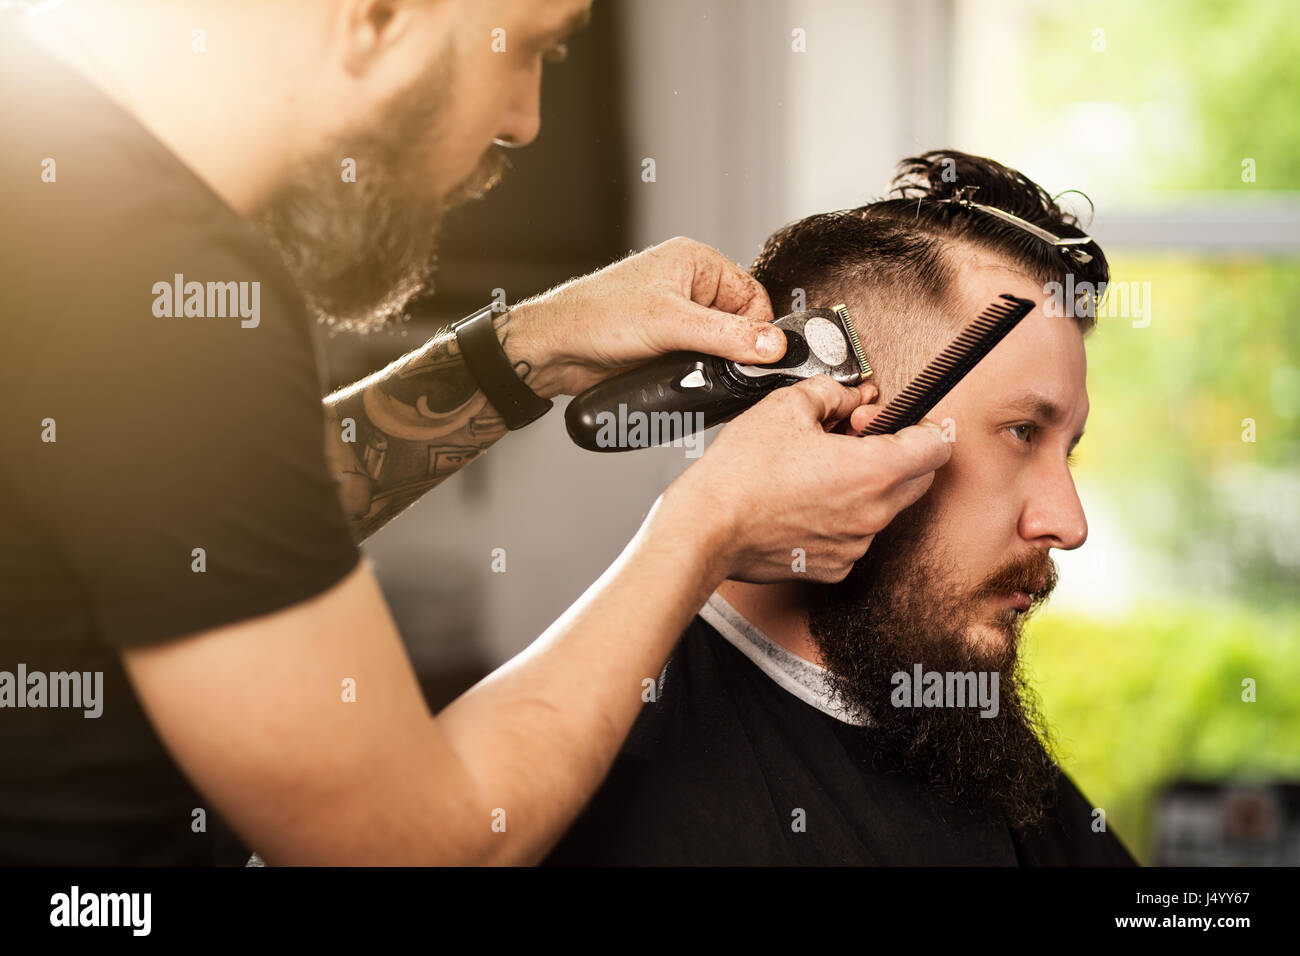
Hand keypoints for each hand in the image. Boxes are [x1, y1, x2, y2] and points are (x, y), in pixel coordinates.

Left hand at [503, 236, 781, 397]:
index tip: (757, 357)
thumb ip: (726, 336)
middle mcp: (689, 285)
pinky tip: (685, 380)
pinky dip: (698, 373)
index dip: (757, 329)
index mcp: (696, 262)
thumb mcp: (671, 324)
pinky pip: (699, 360)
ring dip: (713, 364)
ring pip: (720, 345)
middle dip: (733, 349)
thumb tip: (772, 345)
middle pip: (740, 323)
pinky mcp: (667, 343)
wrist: (555, 349)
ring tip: (694, 372)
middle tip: (720, 367)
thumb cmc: (597, 318)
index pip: (753, 296)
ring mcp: (678, 315)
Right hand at [659, 376, 951, 583]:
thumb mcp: (785, 407)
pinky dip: (841, 516)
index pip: (938, 446)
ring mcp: (855, 546)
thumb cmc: (740, 474)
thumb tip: (848, 396)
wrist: (706, 529)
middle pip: (918, 479)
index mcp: (873, 471)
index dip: (923, 425)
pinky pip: (854, 535)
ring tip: (819, 468)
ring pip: (883, 507)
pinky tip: (805, 499)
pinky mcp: (833, 567)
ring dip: (865, 485)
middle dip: (897, 452)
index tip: (901, 420)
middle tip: (853, 437)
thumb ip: (831, 393)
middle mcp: (873, 515)